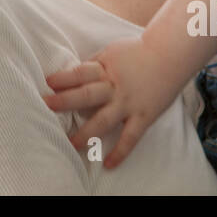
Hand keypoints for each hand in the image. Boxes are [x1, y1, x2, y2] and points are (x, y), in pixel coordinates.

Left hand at [43, 36, 175, 168]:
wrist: (170, 54)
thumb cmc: (136, 52)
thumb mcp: (110, 52)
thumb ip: (93, 65)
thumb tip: (71, 77)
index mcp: (105, 68)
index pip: (81, 73)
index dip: (64, 78)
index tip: (47, 83)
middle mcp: (115, 86)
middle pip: (87, 95)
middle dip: (65, 101)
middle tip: (46, 106)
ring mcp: (128, 103)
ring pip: (104, 120)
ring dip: (86, 133)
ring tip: (70, 144)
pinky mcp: (143, 116)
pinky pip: (130, 137)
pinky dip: (120, 152)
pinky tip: (108, 164)